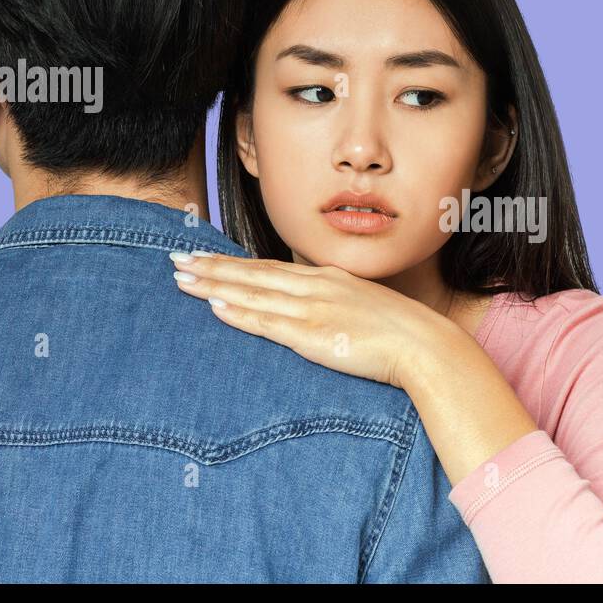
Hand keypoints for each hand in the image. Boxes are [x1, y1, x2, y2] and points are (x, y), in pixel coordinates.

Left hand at [167, 250, 453, 388]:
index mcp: (328, 280)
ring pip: (253, 293)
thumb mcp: (367, 310)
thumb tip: (323, 316)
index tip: (206, 257)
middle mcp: (316, 287)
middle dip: (213, 266)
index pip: (270, 268)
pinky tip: (214, 306)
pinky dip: (239, 313)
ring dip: (214, 285)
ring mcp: (313, 309)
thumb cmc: (403, 333)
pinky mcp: (312, 336)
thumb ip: (340, 308)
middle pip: (253, 274)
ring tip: (182, 278)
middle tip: (177, 259)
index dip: (235, 263)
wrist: (425, 345)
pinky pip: (267, 323)